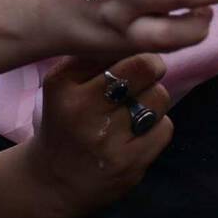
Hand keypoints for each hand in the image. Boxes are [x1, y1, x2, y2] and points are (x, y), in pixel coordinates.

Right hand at [21, 53, 173, 217]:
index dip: (131, 49)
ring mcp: (106, 140)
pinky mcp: (128, 164)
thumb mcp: (63, 83)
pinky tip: (136, 135)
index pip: (115, 48)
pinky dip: (157, 127)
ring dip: (154, 99)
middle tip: (145, 75)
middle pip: (144, 67)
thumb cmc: (66, 121)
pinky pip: (165, 128)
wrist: (52, 181)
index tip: (128, 59)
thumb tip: (140, 36)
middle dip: (152, 67)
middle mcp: (81, 110)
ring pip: (160, 96)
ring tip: (134, 110)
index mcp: (62, 83)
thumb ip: (96, 57)